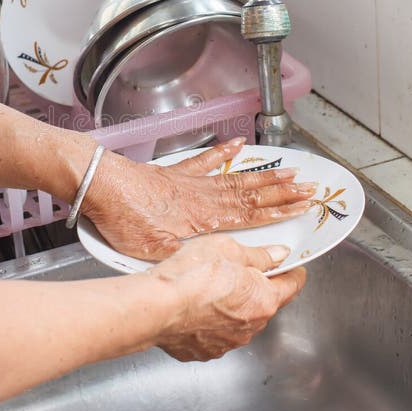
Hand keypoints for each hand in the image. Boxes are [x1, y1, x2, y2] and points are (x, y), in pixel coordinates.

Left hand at [82, 137, 315, 259]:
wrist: (101, 187)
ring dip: (264, 175)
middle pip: (251, 195)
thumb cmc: (126, 222)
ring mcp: (191, 181)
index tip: (303, 207)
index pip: (251, 216)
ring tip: (288, 170)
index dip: (279, 213)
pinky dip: (223, 152)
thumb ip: (190, 258)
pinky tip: (238, 145)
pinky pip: (205, 160)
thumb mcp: (158, 254)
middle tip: (309, 187)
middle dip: (282, 193)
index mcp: (205, 219)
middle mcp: (204, 197)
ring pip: (236, 178)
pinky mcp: (175, 172)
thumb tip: (217, 265)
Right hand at [148, 235, 305, 361]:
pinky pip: (214, 333)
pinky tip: (195, 306)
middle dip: (256, 288)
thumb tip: (277, 255)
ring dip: (231, 307)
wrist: (156, 307)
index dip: (292, 272)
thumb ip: (259, 255)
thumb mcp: (229, 249)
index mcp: (264, 300)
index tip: (291, 266)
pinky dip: (209, 322)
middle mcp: (251, 327)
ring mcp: (227, 343)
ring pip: (239, 321)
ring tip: (209, 287)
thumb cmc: (191, 276)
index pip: (292, 285)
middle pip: (264, 304)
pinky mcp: (204, 351)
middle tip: (238, 269)